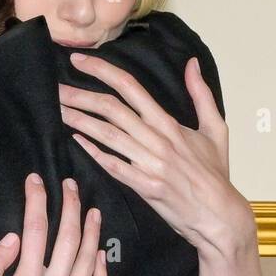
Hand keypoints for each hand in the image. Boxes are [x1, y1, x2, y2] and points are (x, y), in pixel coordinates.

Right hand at [0, 173, 106, 275]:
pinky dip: (101, 273)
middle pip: (69, 241)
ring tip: (93, 212)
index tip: (35, 181)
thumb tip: (13, 239)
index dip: (37, 201)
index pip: (35, 231)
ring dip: (93, 235)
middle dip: (71, 208)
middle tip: (71, 187)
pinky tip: (102, 257)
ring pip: (88, 265)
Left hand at [59, 53, 255, 258]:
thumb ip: (201, 94)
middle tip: (55, 87)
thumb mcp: (216, 129)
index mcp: (169, 123)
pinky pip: (113, 165)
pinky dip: (93, 152)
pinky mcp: (144, 186)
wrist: (220, 214)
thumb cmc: (215, 174)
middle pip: (110, 108)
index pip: (130, 87)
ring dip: (79, 120)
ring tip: (58, 109)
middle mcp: (156, 139)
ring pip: (107, 134)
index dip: (101, 70)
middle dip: (80, 95)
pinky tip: (75, 141)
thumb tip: (192, 64)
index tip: (79, 60)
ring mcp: (149, 163)